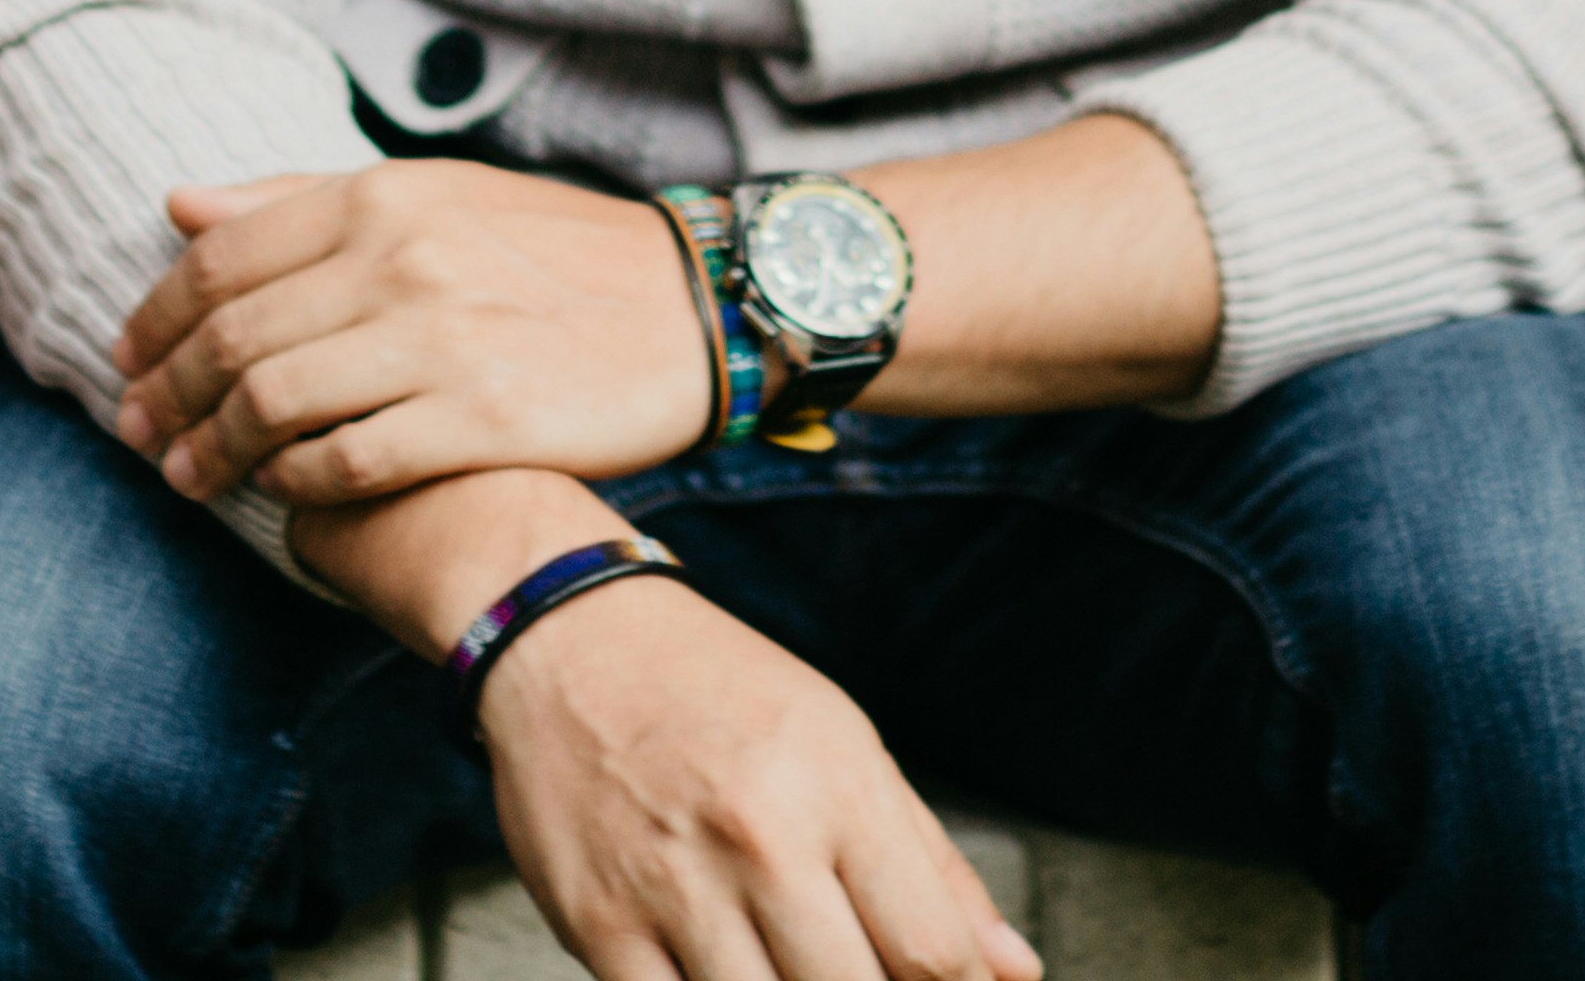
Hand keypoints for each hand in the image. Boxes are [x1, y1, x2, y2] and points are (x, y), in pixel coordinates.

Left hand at [110, 159, 711, 509]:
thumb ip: (300, 200)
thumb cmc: (550, 253)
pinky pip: (348, 460)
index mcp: (381, 198)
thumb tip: (180, 207)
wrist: (687, 309)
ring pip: (275, 402)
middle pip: (235, 336)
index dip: (156, 318)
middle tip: (138, 433)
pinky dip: (294, 482)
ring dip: (214, 449)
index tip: (129, 361)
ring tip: (189, 477)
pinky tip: (277, 492)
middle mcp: (402, 259)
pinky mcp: (481, 419)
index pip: (222, 259)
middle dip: (168, 394)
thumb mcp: (430, 195)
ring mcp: (441, 341)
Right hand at [481, 584, 1040, 980]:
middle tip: (860, 972)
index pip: (933, 954)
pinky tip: (726, 975)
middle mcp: (760, 839)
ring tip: (794, 969)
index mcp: (836, 789)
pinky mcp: (597, 924)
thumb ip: (934, 869)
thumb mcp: (846, 746)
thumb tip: (1017, 972)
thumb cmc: (718, 691)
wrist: (567, 638)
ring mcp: (673, 887)